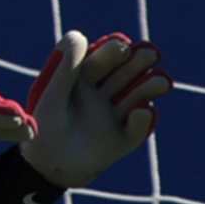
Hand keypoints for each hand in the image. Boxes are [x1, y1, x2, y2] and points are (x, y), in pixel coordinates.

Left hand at [16, 31, 168, 188]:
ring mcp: (115, 116)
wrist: (45, 168)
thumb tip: (78, 35)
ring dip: (151, 86)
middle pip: (127, 72)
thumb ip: (65, 69)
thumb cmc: (43, 128)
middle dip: (140, 61)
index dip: (115, 50)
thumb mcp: (51, 96)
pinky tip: (142, 112)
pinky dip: (143, 121)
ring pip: (139, 95)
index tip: (123, 46)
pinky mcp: (123, 139)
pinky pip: (138, 128)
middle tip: (150, 53)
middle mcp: (104, 93)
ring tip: (161, 81)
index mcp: (85, 79)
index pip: (105, 57)